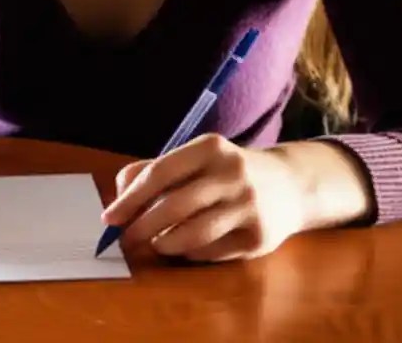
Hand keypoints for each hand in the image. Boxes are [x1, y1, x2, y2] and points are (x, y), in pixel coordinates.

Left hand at [102, 134, 305, 261]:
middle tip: (126, 239)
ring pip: (193, 234)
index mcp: (210, 148)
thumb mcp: (196, 159)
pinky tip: (187, 247)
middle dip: (142, 226)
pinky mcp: (260, 237)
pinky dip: (191, 253)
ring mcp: (249, 207)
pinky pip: (212, 252)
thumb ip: (153, 169)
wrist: (292, 185)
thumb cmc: (228, 172)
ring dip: (164, 244)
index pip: (160, 173)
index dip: (130, 198)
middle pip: (174, 206)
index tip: (109, 218)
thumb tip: (119, 196)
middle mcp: (232, 174)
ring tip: (155, 244)